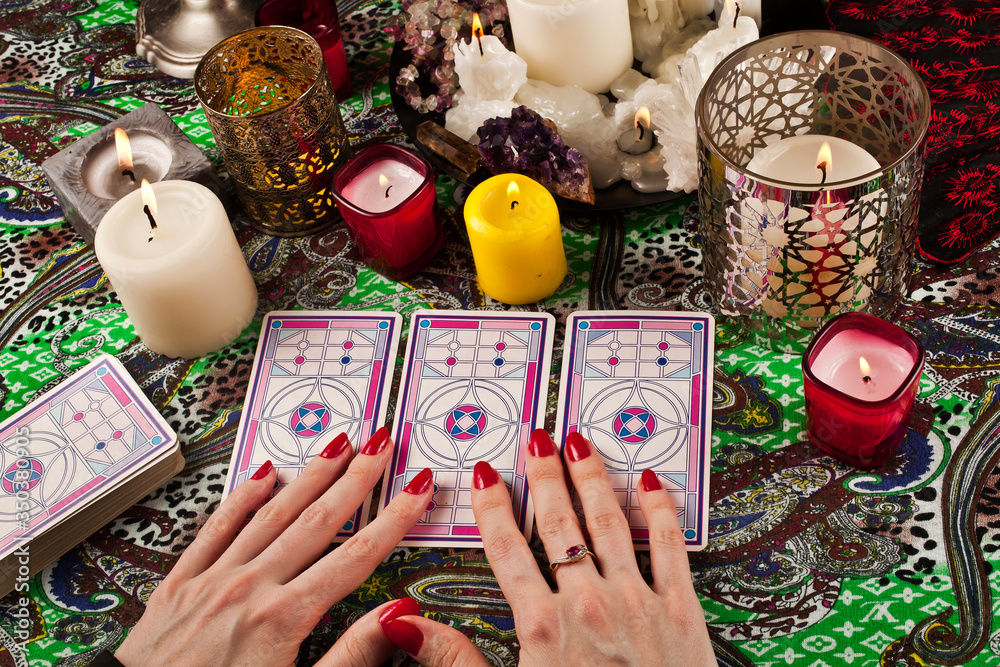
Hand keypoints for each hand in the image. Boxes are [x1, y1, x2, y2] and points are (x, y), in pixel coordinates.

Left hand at [114, 427, 432, 666]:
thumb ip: (351, 655)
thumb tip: (396, 617)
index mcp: (283, 617)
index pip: (356, 556)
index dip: (393, 518)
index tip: (417, 489)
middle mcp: (250, 587)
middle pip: (317, 520)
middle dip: (356, 478)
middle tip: (381, 444)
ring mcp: (212, 579)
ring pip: (271, 512)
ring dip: (309, 475)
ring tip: (337, 443)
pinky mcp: (178, 584)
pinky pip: (215, 527)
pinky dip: (242, 496)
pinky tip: (262, 473)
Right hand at [378, 429, 716, 665]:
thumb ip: (452, 660)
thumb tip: (401, 624)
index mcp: (541, 628)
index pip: (507, 550)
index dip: (493, 507)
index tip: (485, 474)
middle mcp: (587, 605)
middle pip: (559, 525)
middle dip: (546, 476)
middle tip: (538, 438)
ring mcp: (637, 603)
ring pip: (610, 525)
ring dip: (593, 480)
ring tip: (581, 443)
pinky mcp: (682, 613)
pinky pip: (670, 549)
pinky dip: (661, 512)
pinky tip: (650, 484)